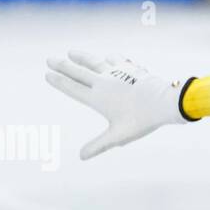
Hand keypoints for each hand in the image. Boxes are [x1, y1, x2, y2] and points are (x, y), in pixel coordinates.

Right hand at [45, 50, 189, 159]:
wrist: (162, 102)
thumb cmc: (141, 121)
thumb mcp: (118, 137)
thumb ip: (99, 145)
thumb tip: (81, 157)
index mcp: (97, 98)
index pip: (72, 88)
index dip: (59, 82)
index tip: (47, 74)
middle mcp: (103, 82)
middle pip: (78, 72)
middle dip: (62, 66)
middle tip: (49, 59)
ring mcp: (117, 72)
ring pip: (94, 62)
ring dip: (81, 57)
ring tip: (71, 52)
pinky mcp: (130, 68)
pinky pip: (117, 60)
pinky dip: (110, 59)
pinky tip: (109, 57)